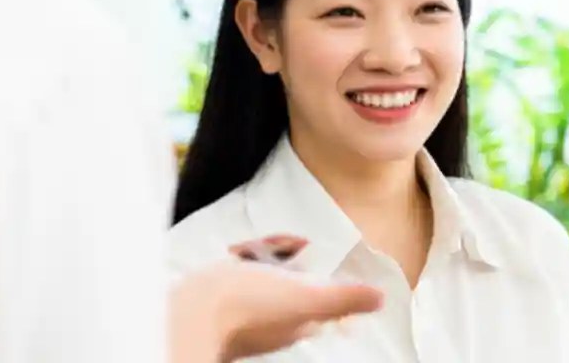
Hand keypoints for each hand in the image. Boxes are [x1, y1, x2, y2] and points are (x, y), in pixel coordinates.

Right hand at [169, 237, 383, 361]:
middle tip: (266, 248)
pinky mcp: (220, 303)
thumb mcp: (305, 298)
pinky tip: (229, 255)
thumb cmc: (247, 307)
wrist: (188, 314)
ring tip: (243, 250)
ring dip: (257, 253)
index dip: (314, 269)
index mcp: (299, 321)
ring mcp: (246, 313)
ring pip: (262, 272)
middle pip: (290, 278)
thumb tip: (380, 299)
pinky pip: (236, 274)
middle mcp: (274, 321)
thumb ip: (343, 298)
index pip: (318, 293)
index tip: (302, 247)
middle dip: (281, 253)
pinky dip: (236, 259)